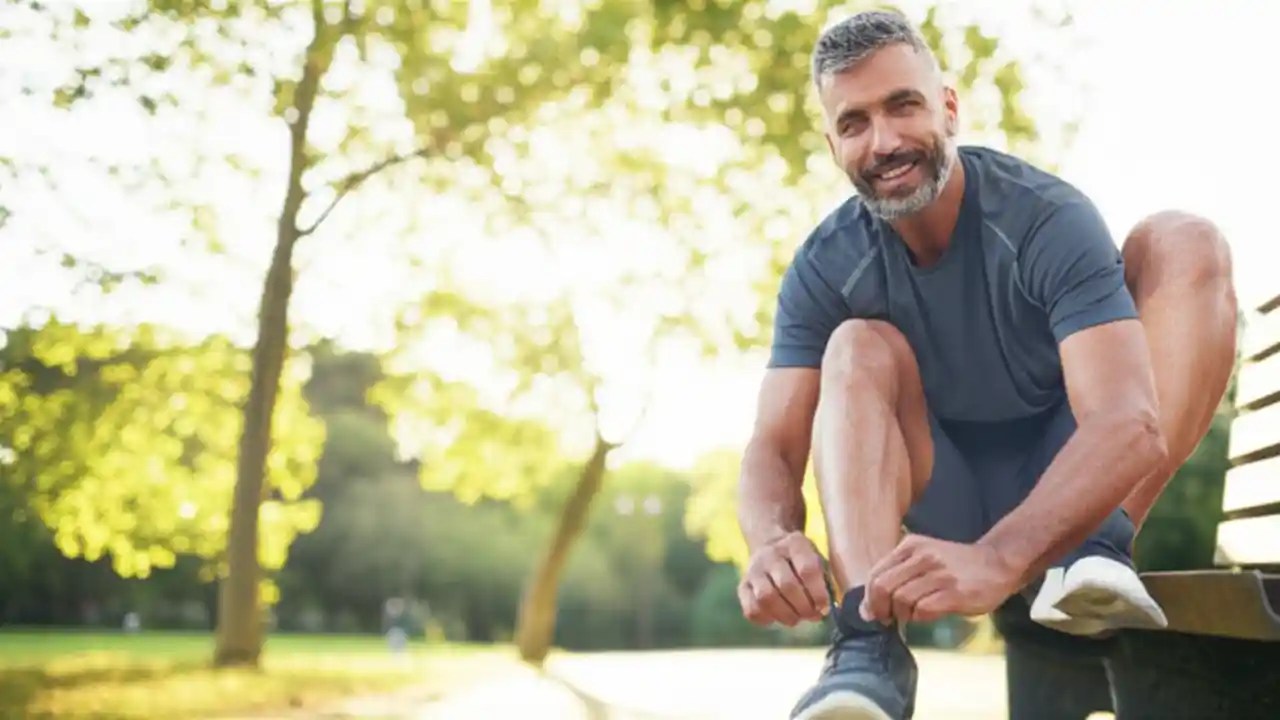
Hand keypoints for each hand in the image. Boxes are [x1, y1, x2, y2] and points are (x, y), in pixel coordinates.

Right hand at [737, 532, 830, 626]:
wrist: (769, 544)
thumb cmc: (802, 559)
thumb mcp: (817, 558)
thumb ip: (824, 581)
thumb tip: (823, 612)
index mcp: (795, 543)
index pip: (807, 569)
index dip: (818, 593)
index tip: (824, 607)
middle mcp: (770, 554)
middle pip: (786, 585)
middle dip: (803, 607)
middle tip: (812, 615)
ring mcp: (753, 570)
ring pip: (766, 598)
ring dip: (785, 615)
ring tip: (796, 618)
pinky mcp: (742, 586)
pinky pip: (751, 609)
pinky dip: (767, 618)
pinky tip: (778, 617)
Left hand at [860, 535, 1019, 624]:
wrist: (997, 563)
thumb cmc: (956, 566)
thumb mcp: (924, 557)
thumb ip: (898, 574)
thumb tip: (868, 607)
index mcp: (911, 545)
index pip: (875, 574)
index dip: (869, 598)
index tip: (872, 612)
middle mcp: (923, 556)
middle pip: (883, 587)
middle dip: (880, 609)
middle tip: (887, 619)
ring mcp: (939, 573)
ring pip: (901, 599)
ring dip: (902, 614)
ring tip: (911, 615)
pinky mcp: (955, 592)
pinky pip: (923, 609)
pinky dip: (919, 617)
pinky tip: (927, 615)